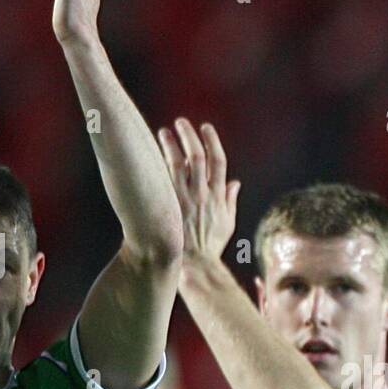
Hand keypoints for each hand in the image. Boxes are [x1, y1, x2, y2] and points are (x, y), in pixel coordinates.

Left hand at [158, 118, 240, 265]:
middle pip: (197, 157)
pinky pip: (163, 180)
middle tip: (181, 122)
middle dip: (190, 136)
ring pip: (178, 164)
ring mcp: (184, 200)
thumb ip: (230, 200)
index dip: (212, 141)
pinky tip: (152, 154)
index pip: (218, 161)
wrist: (194, 265)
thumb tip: (235, 182)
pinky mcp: (169, 206)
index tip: (205, 127)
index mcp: (218, 196)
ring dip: (171, 145)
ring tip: (164, 132)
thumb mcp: (228, 223)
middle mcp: (202, 194)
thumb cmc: (210, 246)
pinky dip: (160, 164)